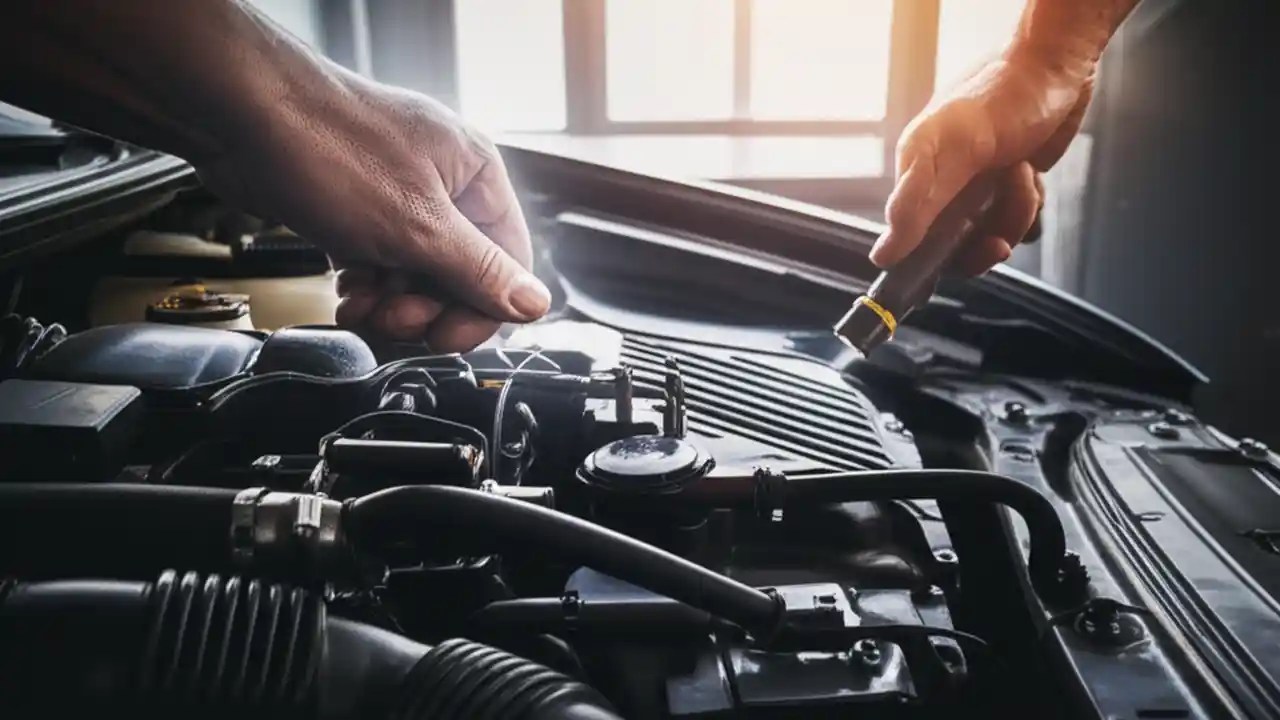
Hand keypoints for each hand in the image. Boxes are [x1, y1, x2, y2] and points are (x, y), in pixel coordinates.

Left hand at [197, 71, 548, 351]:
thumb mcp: (418, 227)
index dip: (482, 309)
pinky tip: (348, 297)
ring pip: (415, 277)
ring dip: (392, 306)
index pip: (508, 263)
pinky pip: (379, 266)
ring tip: (364, 307)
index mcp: (475, 176)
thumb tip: (534, 304)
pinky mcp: (355, 209)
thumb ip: (481, 272)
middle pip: (459, 276)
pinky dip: (366, 290)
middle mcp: (442, 184)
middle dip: (427, 308)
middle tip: (396, 319)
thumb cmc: (328, 147)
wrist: (237, 115)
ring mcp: (396, 196)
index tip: (447, 336)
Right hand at [871, 48, 1095, 275]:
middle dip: (987, 239)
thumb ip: (919, 201)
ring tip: (1023, 173)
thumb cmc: (1001, 97)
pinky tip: (1033, 173)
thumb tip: (883, 255)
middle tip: (1000, 237)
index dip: (937, 260)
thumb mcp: (955, 149)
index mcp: (917, 176)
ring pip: (995, 232)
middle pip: (959, 246)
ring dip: (1017, 211)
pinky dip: (1031, 202)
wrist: (1055, 65)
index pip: (913, 242)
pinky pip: (1019, 218)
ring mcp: (978, 185)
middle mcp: (943, 184)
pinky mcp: (1009, 184)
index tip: (962, 258)